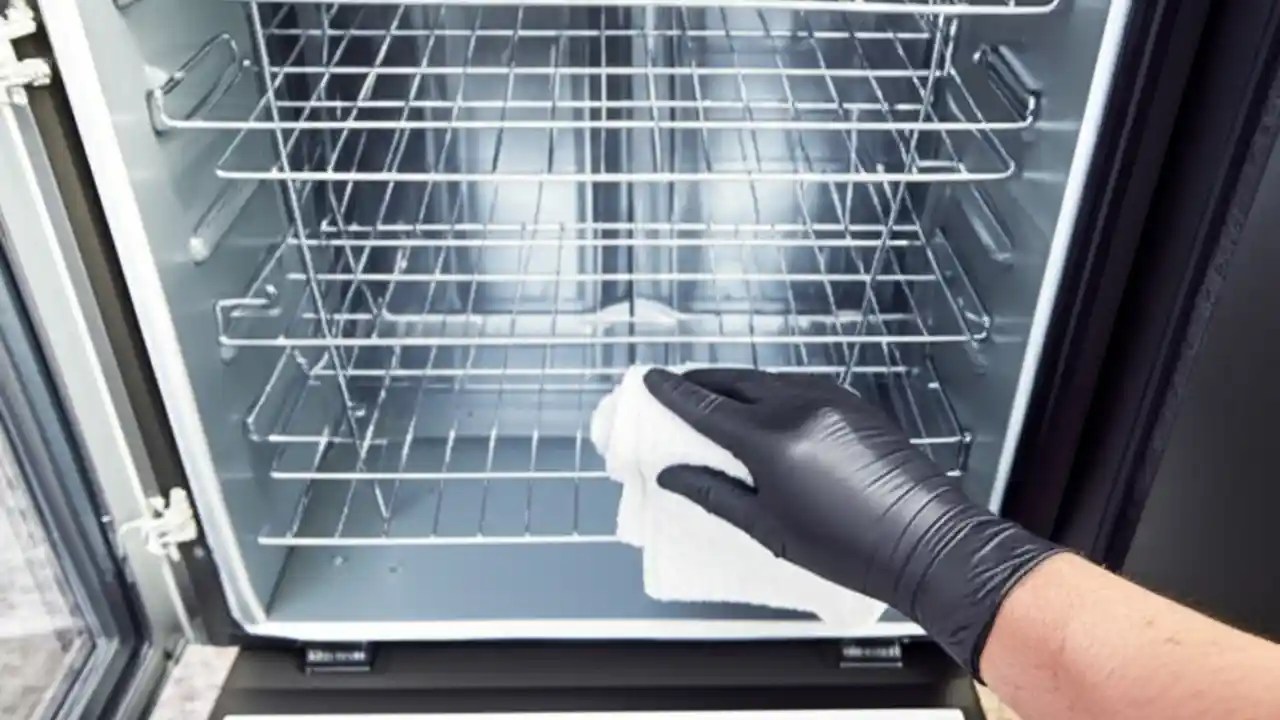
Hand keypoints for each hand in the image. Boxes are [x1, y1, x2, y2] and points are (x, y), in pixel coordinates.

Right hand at [644, 367, 1060, 675]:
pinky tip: (764, 411)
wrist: (926, 543)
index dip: (672, 393)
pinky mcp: (854, 403)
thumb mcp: (768, 528)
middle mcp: (799, 407)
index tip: (649, 380)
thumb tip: (673, 474)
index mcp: (772, 441)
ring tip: (716, 401)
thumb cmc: (847, 548)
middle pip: (736, 382)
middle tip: (677, 390)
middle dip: (703, 383)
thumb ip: (714, 493)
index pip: (706, 406)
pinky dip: (771, 392)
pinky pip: (799, 387)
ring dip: (738, 386)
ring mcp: (832, 399)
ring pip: (769, 381)